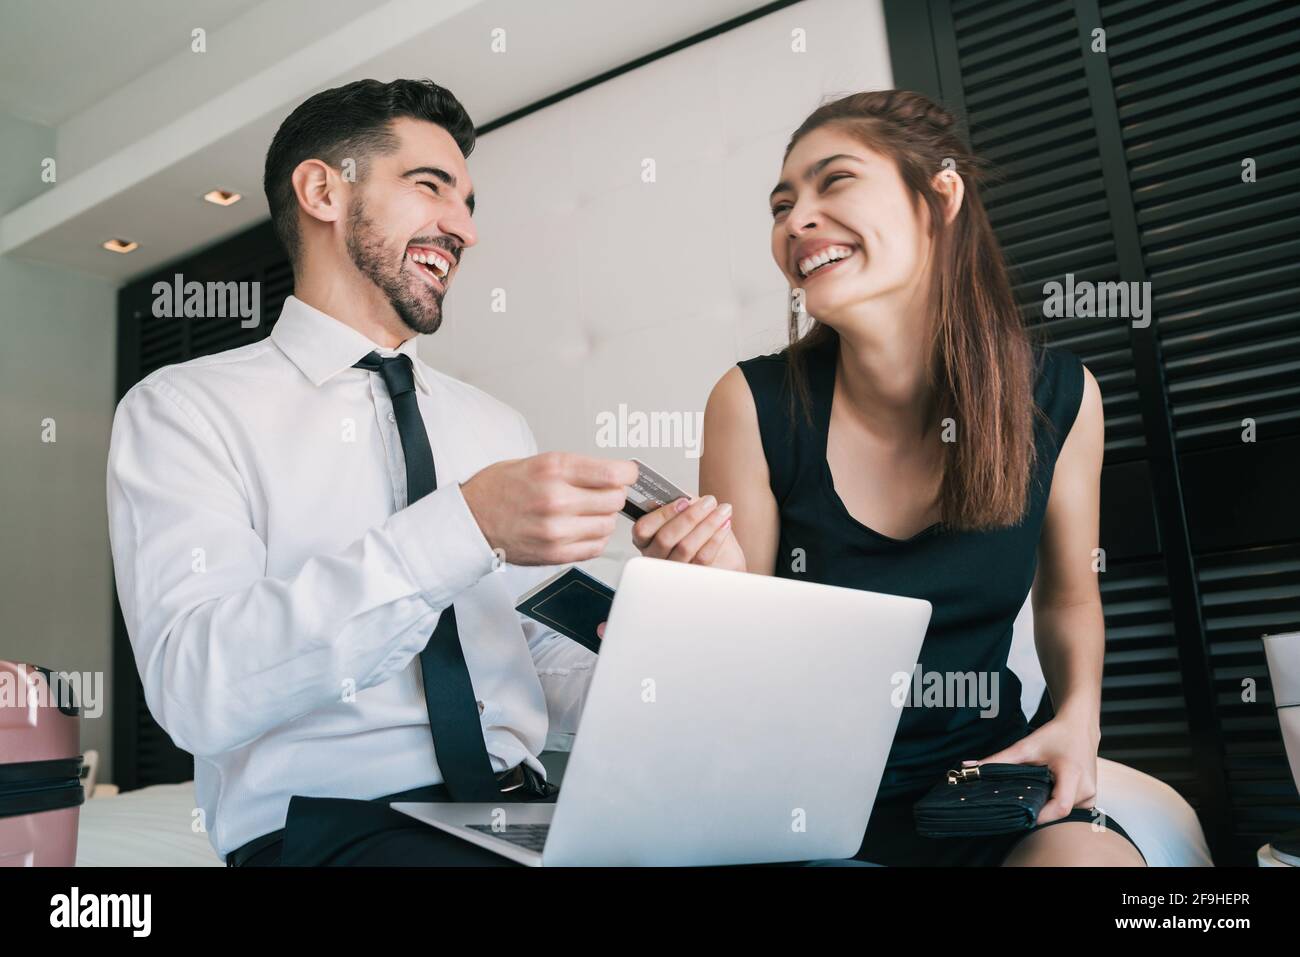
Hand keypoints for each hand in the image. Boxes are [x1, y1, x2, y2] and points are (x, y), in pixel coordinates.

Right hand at [460, 452, 637, 565]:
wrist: (471, 520)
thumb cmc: (499, 489)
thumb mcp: (537, 461)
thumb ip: (575, 468)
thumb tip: (612, 474)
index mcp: (554, 470)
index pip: (614, 473)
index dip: (627, 474)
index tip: (626, 474)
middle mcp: (557, 499)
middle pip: (615, 499)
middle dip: (614, 495)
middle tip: (603, 493)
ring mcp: (557, 529)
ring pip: (608, 525)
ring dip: (603, 518)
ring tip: (587, 512)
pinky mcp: (555, 553)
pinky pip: (595, 547)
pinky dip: (594, 538)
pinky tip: (581, 529)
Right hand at [630, 495, 745, 570]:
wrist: (720, 554)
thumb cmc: (696, 529)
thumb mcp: (685, 512)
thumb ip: (681, 503)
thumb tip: (687, 499)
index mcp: (645, 539)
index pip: (643, 528)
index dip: (663, 514)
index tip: (684, 501)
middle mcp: (654, 556)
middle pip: (665, 538)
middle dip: (690, 517)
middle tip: (709, 502)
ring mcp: (671, 569)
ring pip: (685, 548)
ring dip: (707, 525)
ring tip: (723, 510)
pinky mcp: (691, 576)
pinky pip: (702, 558)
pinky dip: (715, 539)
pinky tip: (724, 525)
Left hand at [975, 714, 1101, 824]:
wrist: (1080, 728)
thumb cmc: (1055, 735)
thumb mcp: (1025, 747)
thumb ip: (999, 760)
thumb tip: (970, 767)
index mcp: (1073, 774)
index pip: (1059, 807)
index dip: (1039, 816)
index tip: (1020, 815)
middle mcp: (1086, 789)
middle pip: (1058, 812)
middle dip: (1038, 811)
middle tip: (1020, 805)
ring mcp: (1091, 796)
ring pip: (1064, 814)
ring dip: (1047, 808)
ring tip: (1034, 795)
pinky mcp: (1090, 799)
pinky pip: (1070, 810)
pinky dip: (1055, 805)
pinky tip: (1046, 795)